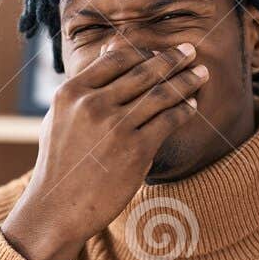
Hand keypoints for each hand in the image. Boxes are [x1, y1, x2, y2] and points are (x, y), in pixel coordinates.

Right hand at [2, 42, 207, 259]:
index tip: (160, 51)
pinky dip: (183, 111)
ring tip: (201, 75)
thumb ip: (84, 87)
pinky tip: (191, 107)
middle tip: (190, 51)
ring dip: (186, 81)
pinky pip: (168, 121)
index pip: (116, 59)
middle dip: (172, 59)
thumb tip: (110, 51)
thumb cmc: (60, 164)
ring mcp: (115, 127)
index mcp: (72, 93)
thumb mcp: (58, 118)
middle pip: (143, 71)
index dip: (144, 52)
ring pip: (161, 94)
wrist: (57, 208)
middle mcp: (92, 105)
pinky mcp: (135, 150)